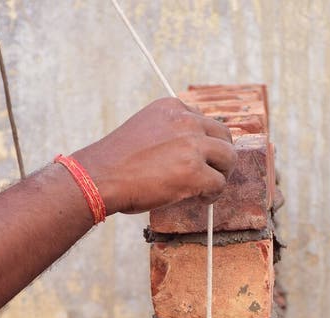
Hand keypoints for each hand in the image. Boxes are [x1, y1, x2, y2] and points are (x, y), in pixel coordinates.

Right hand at [73, 98, 236, 214]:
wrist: (100, 176)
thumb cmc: (117, 161)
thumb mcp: (146, 131)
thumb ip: (170, 134)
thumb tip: (194, 155)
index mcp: (172, 106)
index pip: (204, 121)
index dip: (205, 143)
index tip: (197, 159)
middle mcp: (185, 120)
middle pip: (224, 135)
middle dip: (220, 156)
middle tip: (211, 174)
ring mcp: (191, 145)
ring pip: (229, 157)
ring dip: (221, 174)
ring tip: (207, 188)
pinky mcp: (194, 171)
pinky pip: (219, 183)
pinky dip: (213, 194)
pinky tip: (201, 199)